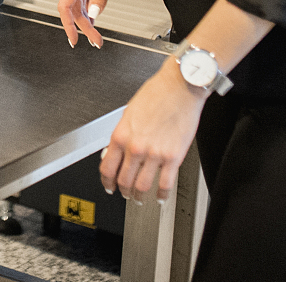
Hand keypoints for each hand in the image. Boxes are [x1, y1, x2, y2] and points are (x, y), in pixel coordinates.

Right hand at [58, 0, 141, 48]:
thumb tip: (95, 15)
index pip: (65, 6)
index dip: (68, 25)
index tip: (74, 40)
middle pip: (74, 8)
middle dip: (83, 27)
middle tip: (96, 42)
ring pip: (79, 3)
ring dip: (87, 20)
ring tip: (97, 35)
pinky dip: (90, 9)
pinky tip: (95, 17)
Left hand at [99, 62, 205, 203]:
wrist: (179, 87)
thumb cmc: (156, 94)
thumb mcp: (129, 113)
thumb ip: (122, 135)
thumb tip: (115, 151)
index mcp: (121, 135)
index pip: (107, 168)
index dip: (106, 181)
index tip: (108, 186)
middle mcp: (135, 147)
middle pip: (124, 180)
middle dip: (123, 190)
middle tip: (124, 193)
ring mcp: (155, 154)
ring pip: (142, 186)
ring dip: (139, 196)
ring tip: (140, 198)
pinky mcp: (173, 157)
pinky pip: (165, 184)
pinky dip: (161, 194)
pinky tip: (160, 196)